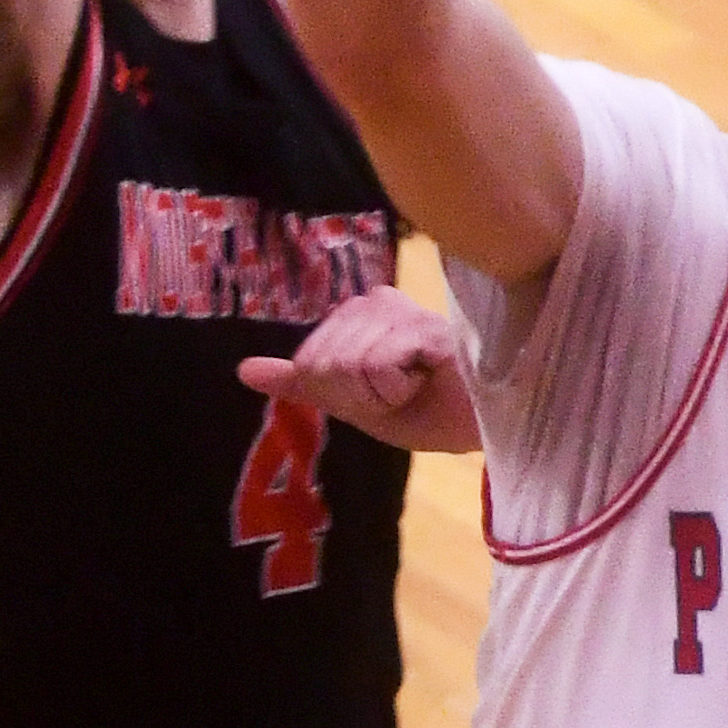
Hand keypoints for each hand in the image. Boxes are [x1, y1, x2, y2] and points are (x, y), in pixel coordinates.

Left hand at [240, 285, 480, 453]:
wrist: (483, 425)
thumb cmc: (429, 409)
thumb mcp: (355, 401)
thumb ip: (304, 383)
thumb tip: (244, 370)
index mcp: (358, 314)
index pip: (309, 364)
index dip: (345, 396)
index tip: (386, 395)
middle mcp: (377, 301)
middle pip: (323, 364)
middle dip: (361, 396)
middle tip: (406, 392)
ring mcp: (403, 311)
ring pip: (346, 365)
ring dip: (384, 394)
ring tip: (422, 385)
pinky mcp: (425, 326)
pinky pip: (376, 365)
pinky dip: (398, 389)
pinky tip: (432, 379)